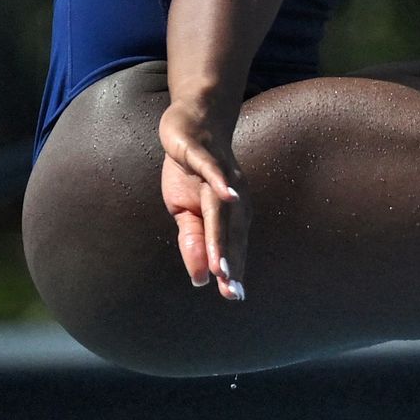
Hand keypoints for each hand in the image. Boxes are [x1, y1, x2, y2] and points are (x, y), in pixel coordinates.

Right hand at [157, 101, 246, 300]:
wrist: (192, 123)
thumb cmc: (191, 172)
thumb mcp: (184, 210)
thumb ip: (194, 241)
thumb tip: (200, 277)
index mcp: (227, 212)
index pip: (230, 245)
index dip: (232, 269)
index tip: (234, 297)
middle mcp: (231, 196)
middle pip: (230, 232)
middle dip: (230, 262)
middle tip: (230, 291)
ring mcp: (219, 174)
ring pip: (221, 208)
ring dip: (222, 236)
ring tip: (222, 264)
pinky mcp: (203, 153)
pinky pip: (213, 169)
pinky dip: (222, 182)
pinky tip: (230, 195)